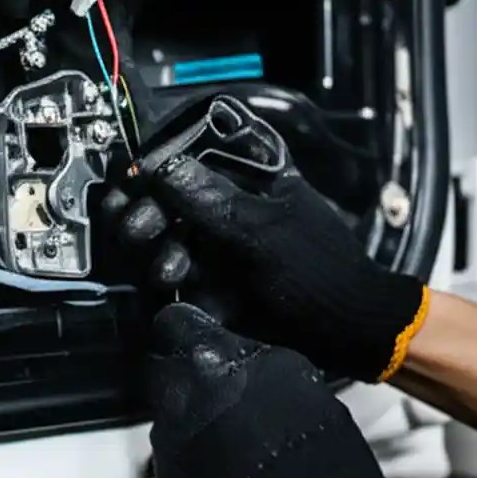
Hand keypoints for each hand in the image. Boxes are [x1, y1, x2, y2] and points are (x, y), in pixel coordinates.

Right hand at [108, 101, 429, 381]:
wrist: (344, 332)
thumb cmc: (320, 271)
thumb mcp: (265, 232)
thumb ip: (212, 201)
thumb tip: (162, 168)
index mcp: (255, 169)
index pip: (195, 145)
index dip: (159, 159)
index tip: (132, 178)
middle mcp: (232, 196)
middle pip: (172, 190)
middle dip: (149, 210)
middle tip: (133, 228)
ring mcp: (220, 235)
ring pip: (169, 230)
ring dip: (159, 248)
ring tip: (167, 272)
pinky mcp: (211, 273)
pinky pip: (175, 266)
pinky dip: (166, 274)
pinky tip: (170, 285)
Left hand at [147, 303, 443, 477]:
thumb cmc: (317, 450)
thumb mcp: (292, 373)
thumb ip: (245, 353)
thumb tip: (228, 345)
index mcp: (209, 358)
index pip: (172, 321)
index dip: (185, 326)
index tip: (193, 331)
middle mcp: (179, 395)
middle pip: (161, 365)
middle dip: (181, 368)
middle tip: (213, 380)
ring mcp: (169, 437)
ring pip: (165, 407)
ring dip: (186, 409)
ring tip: (227, 425)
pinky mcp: (167, 475)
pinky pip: (169, 445)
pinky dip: (189, 444)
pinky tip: (224, 454)